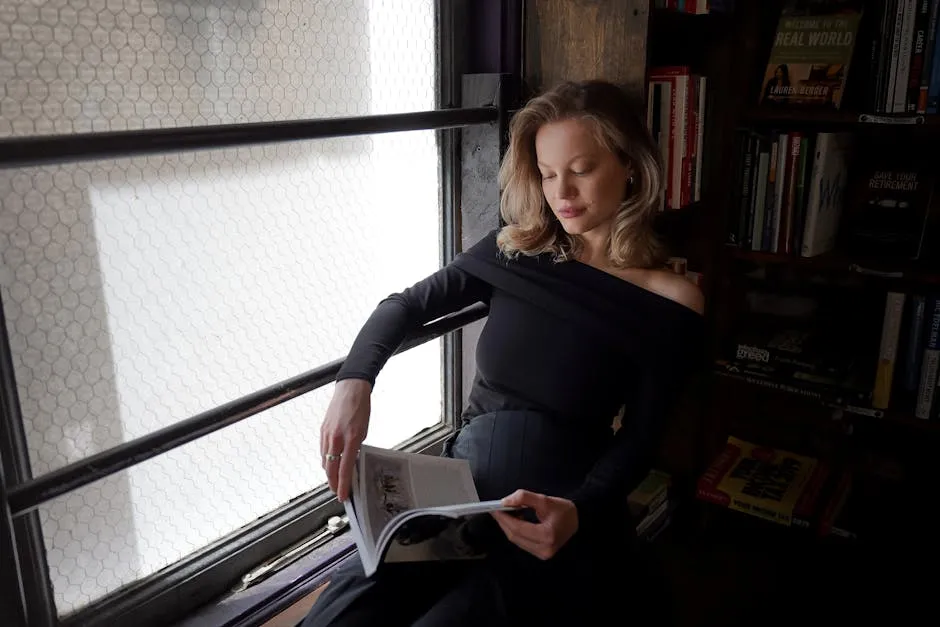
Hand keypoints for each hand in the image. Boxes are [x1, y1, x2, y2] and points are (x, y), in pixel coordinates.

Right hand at [320, 378, 371, 500]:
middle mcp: (336, 438)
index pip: (345, 468)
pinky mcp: (322, 430)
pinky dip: (325, 460)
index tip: (343, 496)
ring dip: (329, 473)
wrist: (350, 389)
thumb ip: (356, 447)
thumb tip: (350, 461)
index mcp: (351, 438)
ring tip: (334, 482)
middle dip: (333, 483)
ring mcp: (327, 434)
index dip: (343, 485)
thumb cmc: (361, 409)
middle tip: (337, 492)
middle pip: (330, 468)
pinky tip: (330, 464)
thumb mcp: (364, 430)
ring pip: (324, 460)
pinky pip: (322, 450)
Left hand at [491, 489, 578, 559]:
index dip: (504, 518)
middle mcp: (544, 549)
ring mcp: (542, 554)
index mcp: (547, 536)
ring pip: (517, 540)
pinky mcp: (541, 554)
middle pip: (515, 536)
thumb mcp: (545, 500)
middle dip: (503, 522)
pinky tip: (514, 521)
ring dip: (508, 527)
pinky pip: (522, 542)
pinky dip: (516, 531)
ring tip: (504, 513)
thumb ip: (524, 498)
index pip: (518, 528)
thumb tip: (505, 501)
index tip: (494, 508)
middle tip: (495, 510)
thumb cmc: (564, 511)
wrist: (578, 520)